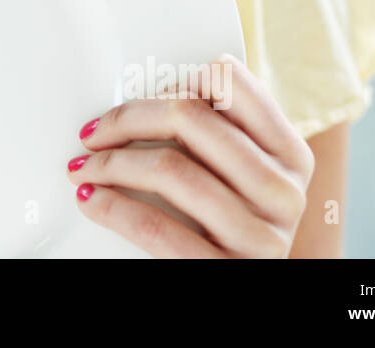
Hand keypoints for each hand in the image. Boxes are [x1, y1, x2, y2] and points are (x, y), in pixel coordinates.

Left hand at [67, 53, 314, 257]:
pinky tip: (90, 199)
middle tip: (94, 133)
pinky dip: (113, 208)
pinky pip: (158, 229)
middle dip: (127, 118)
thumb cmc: (234, 224)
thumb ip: (218, 138)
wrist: (251, 294)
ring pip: (171, 170)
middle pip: (190, 119)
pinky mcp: (225, 272)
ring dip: (111, 163)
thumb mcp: (247, 177)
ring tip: (84, 168)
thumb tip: (141, 99)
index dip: (177, 81)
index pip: (232, 84)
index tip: (142, 98)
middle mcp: (282, 192)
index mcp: (290, 155)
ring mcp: (259, 238)